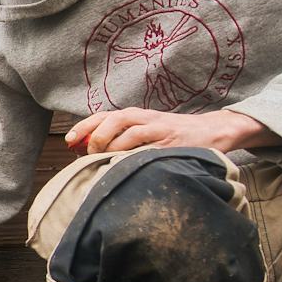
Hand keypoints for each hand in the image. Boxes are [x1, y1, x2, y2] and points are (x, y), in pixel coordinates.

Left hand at [64, 107, 276, 155]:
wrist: (212, 131)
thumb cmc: (172, 135)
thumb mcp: (145, 132)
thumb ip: (120, 139)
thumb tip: (87, 152)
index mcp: (136, 116)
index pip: (104, 116)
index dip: (85, 126)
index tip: (69, 140)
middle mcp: (146, 118)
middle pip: (115, 119)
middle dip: (98, 135)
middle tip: (89, 152)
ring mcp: (161, 130)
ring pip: (131, 132)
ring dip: (114, 146)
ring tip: (106, 160)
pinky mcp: (174, 143)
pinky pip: (152, 148)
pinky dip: (137, 155)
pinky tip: (128, 165)